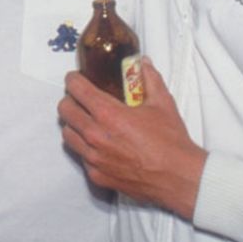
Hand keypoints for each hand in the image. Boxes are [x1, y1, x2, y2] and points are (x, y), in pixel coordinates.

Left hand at [58, 58, 206, 217]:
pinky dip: (85, 148)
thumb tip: (145, 64)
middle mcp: (96, 135)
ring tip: (86, 122)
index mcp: (108, 114)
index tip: (75, 79)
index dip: (73, 80)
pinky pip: (80, 157)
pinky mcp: (97, 175)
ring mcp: (94, 157)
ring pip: (67, 135)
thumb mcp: (162, 104)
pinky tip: (98, 145)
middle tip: (79, 99)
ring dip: (73, 125)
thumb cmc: (170, 142)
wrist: (177, 177)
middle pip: (65, 110)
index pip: (77, 89)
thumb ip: (150, 79)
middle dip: (70, 100)